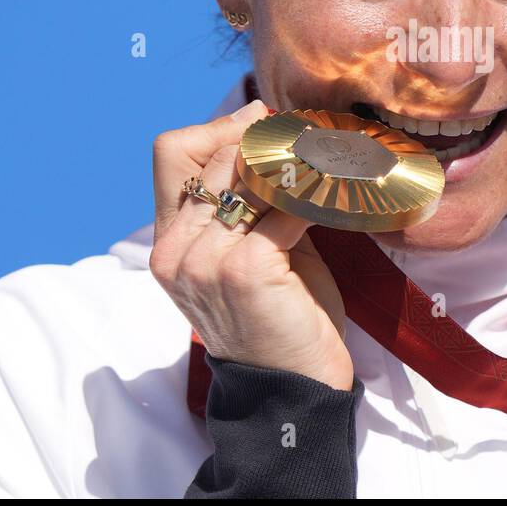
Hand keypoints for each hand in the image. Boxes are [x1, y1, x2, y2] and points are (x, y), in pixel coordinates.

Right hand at [149, 99, 353, 390]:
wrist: (293, 386)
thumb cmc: (280, 314)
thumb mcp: (249, 248)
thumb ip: (249, 196)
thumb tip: (259, 119)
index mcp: (169, 242)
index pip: (172, 152)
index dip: (220, 129)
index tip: (265, 126)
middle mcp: (175, 250)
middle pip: (218, 155)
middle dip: (269, 142)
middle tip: (315, 142)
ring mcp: (204, 261)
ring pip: (252, 175)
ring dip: (297, 165)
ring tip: (331, 165)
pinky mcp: (244, 270)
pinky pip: (286, 209)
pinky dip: (317, 199)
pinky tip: (338, 202)